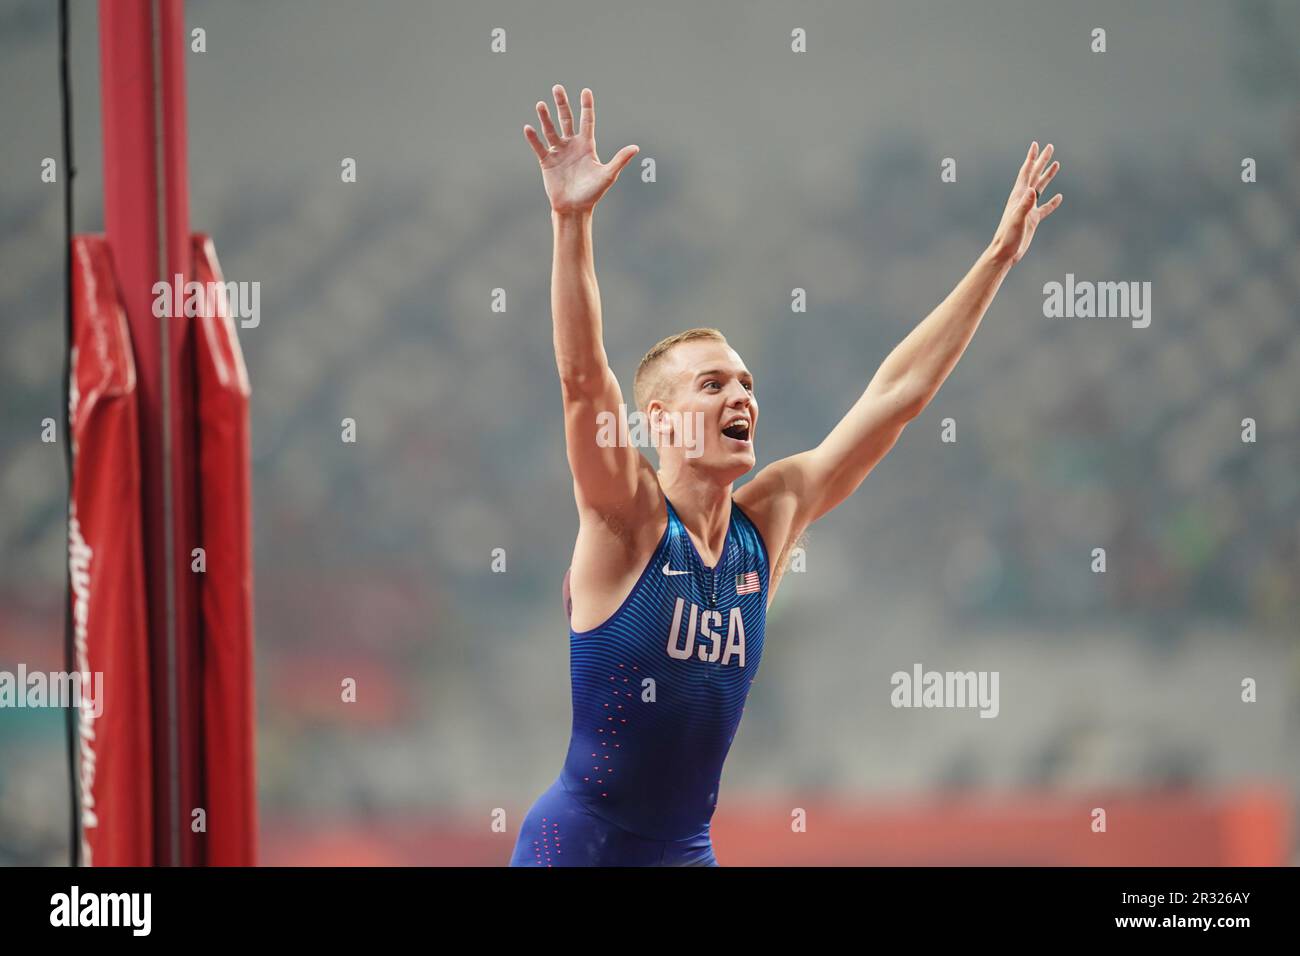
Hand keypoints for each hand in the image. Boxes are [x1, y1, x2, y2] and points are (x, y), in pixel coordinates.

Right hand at [524, 85, 638, 214]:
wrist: (575, 208)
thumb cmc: (593, 193)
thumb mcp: (608, 175)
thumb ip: (620, 160)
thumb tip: (636, 147)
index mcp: (587, 145)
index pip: (587, 121)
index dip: (586, 106)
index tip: (586, 91)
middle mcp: (572, 145)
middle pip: (566, 119)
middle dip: (562, 104)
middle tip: (557, 87)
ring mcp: (558, 152)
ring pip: (550, 130)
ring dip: (545, 118)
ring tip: (541, 104)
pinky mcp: (547, 162)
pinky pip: (539, 147)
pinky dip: (533, 138)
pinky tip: (528, 127)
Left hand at [988, 141, 1062, 265]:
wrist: (1005, 252)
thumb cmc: (1008, 236)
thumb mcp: (1018, 219)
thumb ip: (1025, 205)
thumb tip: (1033, 190)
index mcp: (1019, 196)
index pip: (1026, 172)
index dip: (1031, 158)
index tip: (1036, 145)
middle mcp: (1023, 199)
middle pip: (1034, 175)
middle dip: (1042, 161)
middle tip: (1050, 147)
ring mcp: (1028, 208)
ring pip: (1040, 188)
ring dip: (1048, 176)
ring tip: (1056, 164)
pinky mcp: (1033, 219)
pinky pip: (1045, 208)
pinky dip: (1052, 202)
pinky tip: (1059, 197)